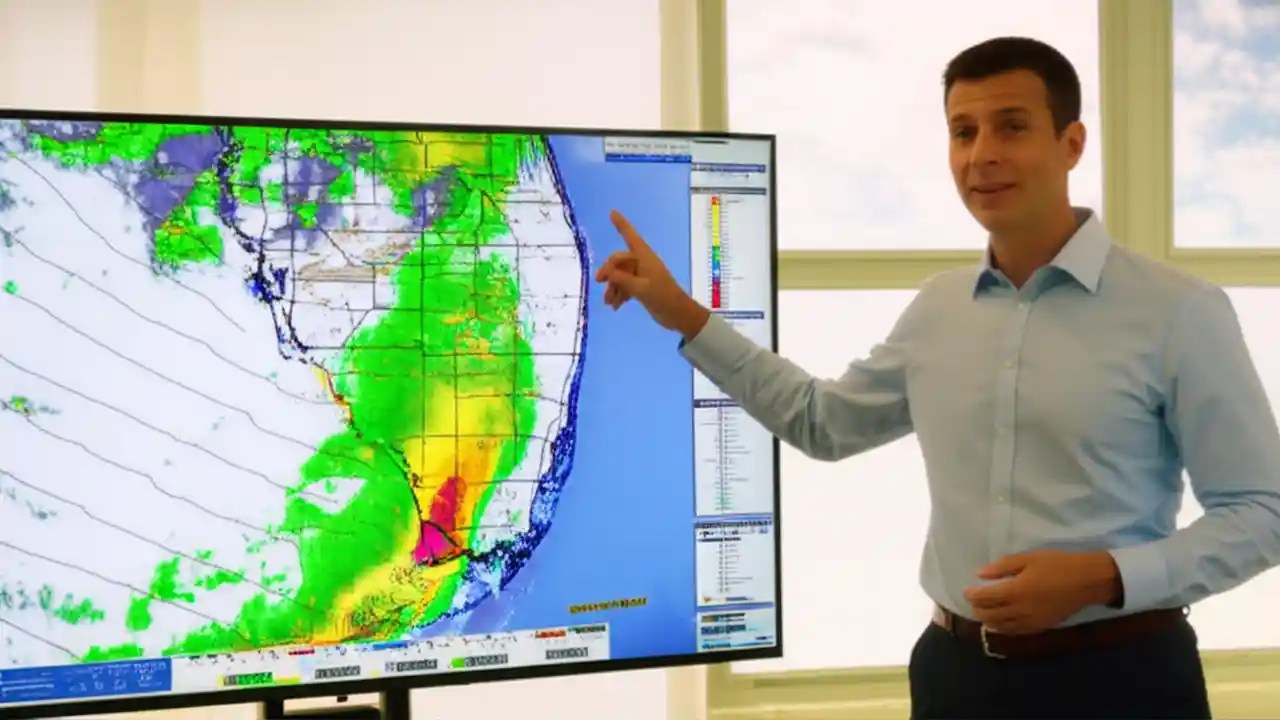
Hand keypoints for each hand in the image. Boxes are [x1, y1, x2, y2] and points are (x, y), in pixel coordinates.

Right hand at [594, 210, 708, 338]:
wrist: (678, 314)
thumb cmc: (662, 297)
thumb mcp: (640, 288)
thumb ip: (621, 278)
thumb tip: (606, 271)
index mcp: (644, 257)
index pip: (630, 236)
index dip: (621, 224)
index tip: (612, 212)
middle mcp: (642, 263)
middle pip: (619, 261)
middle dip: (608, 271)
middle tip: (599, 282)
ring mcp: (642, 276)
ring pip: (620, 276)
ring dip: (613, 288)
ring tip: (609, 303)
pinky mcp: (642, 288)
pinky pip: (625, 286)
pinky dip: (619, 295)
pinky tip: (615, 307)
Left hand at [963, 549, 1120, 634]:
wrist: (1086, 581)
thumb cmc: (1056, 565)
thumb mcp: (1027, 558)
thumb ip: (1002, 567)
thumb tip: (980, 574)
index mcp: (1015, 591)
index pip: (984, 598)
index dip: (972, 595)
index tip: (967, 590)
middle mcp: (1019, 610)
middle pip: (989, 615)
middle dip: (977, 609)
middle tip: (973, 601)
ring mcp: (1030, 622)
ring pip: (1000, 627)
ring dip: (988, 620)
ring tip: (983, 612)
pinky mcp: (1040, 627)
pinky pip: (1015, 632)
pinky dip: (1003, 628)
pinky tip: (1001, 622)